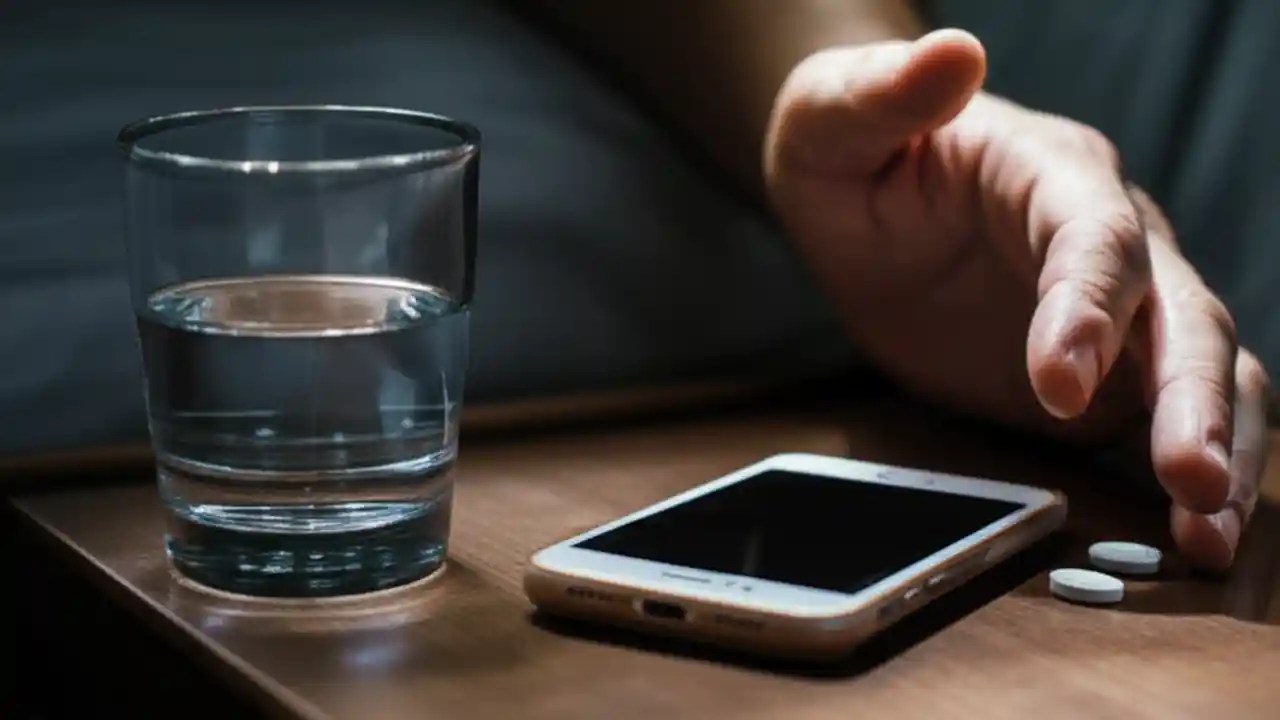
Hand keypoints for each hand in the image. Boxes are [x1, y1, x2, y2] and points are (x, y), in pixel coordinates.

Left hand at [763, 29, 1269, 570]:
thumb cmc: (847, 149)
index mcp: (1049, 174)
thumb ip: (881, 94)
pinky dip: (1182, 478)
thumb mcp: (833, 115)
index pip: (1094, 238)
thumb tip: (950, 51)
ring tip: (1208, 534)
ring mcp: (1115, 313)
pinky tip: (1186, 539)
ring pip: (1201, 374)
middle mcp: (1107, 239)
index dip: (1090, 308)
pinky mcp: (1100, 373)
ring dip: (1216, 448)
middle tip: (1191, 484)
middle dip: (1191, 399)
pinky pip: (1158, 422)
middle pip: (1180, 315)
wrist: (860, 199)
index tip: (1057, 385)